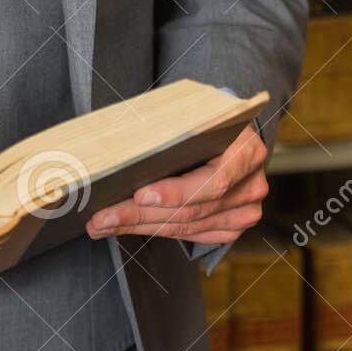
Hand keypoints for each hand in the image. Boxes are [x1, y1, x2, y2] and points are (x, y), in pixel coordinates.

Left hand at [84, 125, 268, 246]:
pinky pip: (191, 234)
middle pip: (191, 210)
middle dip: (140, 214)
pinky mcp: (232, 227)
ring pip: (186, 226)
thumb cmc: (208, 120)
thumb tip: (122, 145)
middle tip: (101, 218)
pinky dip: (156, 231)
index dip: (175, 192)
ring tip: (103, 224)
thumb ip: (173, 131)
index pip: (212, 181)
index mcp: (247, 152)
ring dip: (140, 226)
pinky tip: (128, 226)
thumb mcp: (197, 115)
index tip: (139, 195)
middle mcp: (250, 186)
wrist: (234, 133)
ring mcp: (245, 211)